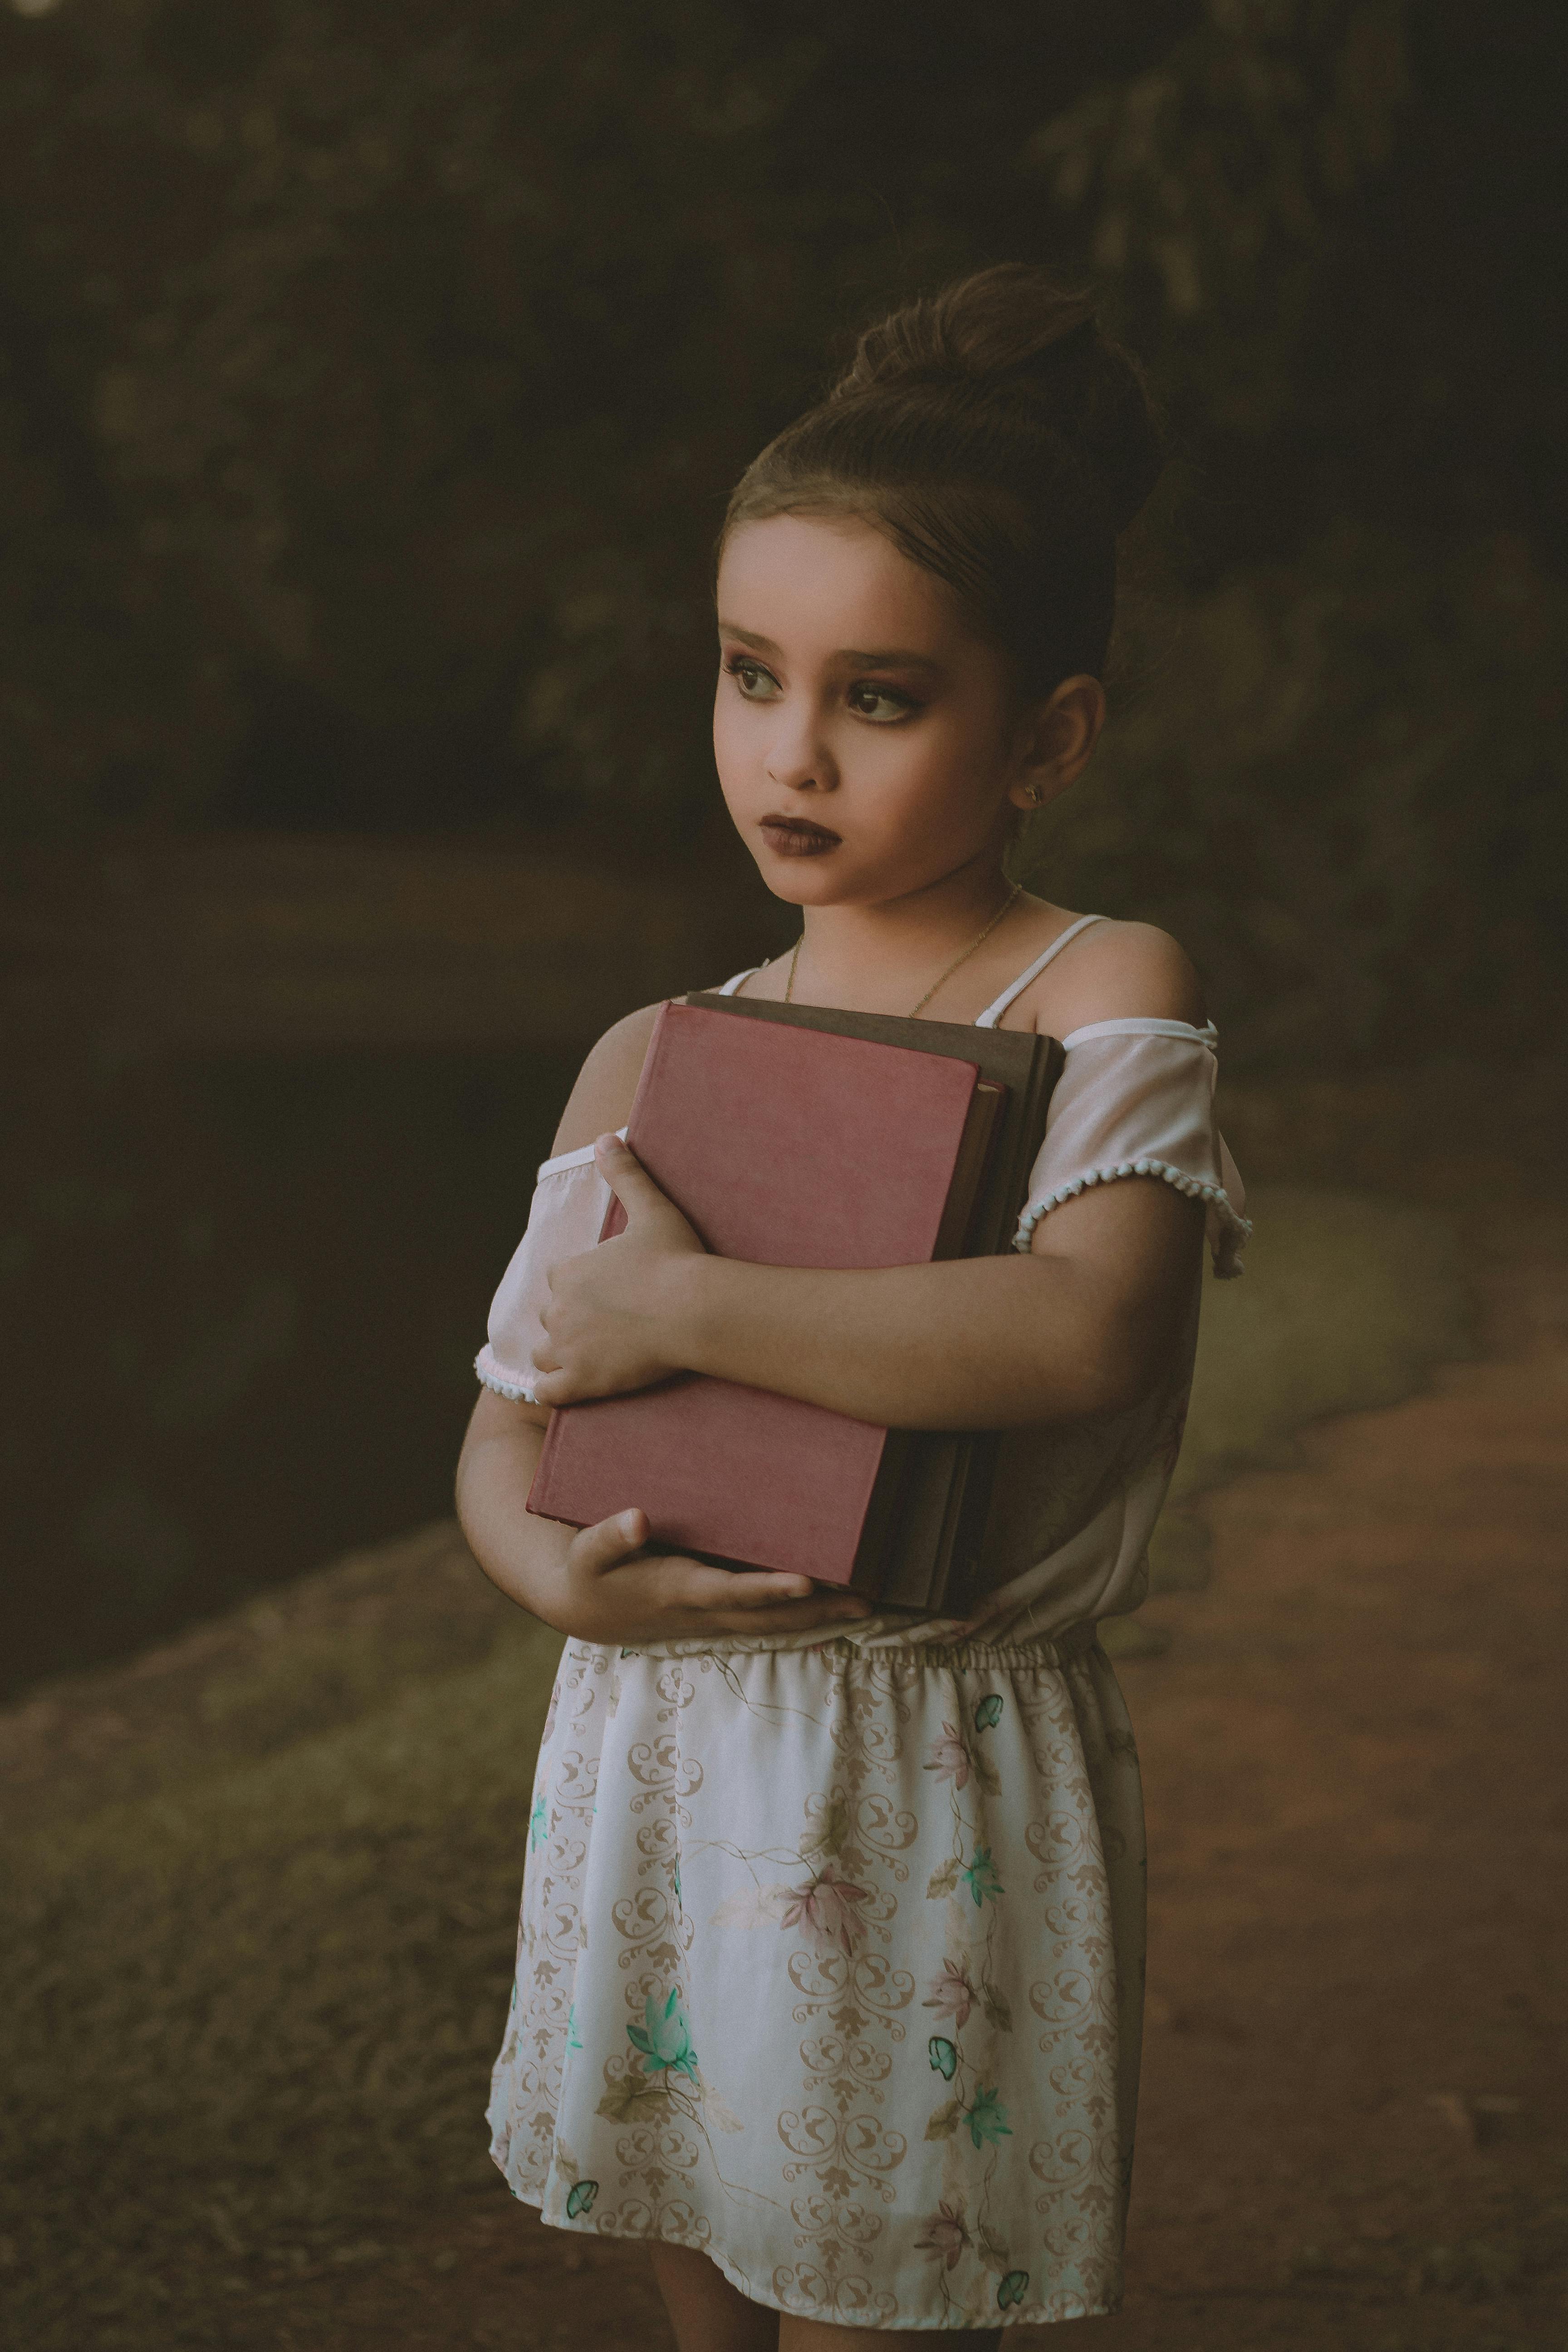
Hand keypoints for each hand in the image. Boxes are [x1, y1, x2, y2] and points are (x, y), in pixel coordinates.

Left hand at [532, 1134, 705, 1405]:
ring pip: (544, 1354)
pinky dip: (554, 1390)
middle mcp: (559, 1309)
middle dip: (571, 1321)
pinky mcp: (581, 1381)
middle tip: (608, 1325)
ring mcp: (568, 1348)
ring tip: (591, 1356)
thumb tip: (604, 1137)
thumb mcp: (652, 1208)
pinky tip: (572, 1387)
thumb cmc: (676, 1259)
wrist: (693, 1309)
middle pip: (551, 1317)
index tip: (610, 1291)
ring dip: (560, 1355)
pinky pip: (548, 1391)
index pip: (561, 1279)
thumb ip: (625, 1174)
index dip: (582, 1286)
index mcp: (570, 1271)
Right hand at [547, 1508, 873, 1644]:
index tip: (806, 1580)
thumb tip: (637, 1517)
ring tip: (868, 1602)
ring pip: (774, 1620)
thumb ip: (610, 1536)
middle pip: (769, 1615)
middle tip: (867, 1600)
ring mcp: (714, 1616)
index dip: (767, 1589)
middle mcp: (704, 1610)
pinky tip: (833, 1599)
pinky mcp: (717, 1612)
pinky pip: (767, 1616)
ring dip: (819, 1614)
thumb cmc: (588, 1571)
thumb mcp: (588, 1553)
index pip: (730, 1591)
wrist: (582, 1606)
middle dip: (816, 1609)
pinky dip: (801, 1611)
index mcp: (677, 1590)